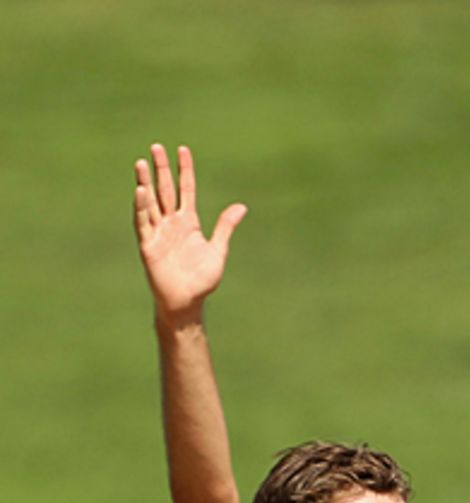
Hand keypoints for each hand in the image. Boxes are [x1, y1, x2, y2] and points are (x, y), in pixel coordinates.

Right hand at [133, 143, 246, 319]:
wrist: (187, 302)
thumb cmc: (202, 281)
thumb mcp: (217, 250)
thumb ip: (225, 227)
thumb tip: (242, 206)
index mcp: (189, 223)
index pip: (186, 190)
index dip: (185, 170)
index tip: (183, 150)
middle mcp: (171, 223)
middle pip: (165, 190)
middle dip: (161, 169)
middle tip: (156, 147)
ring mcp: (158, 232)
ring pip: (151, 202)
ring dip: (145, 182)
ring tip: (141, 162)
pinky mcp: (148, 244)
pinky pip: (143, 222)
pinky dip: (141, 207)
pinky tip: (140, 191)